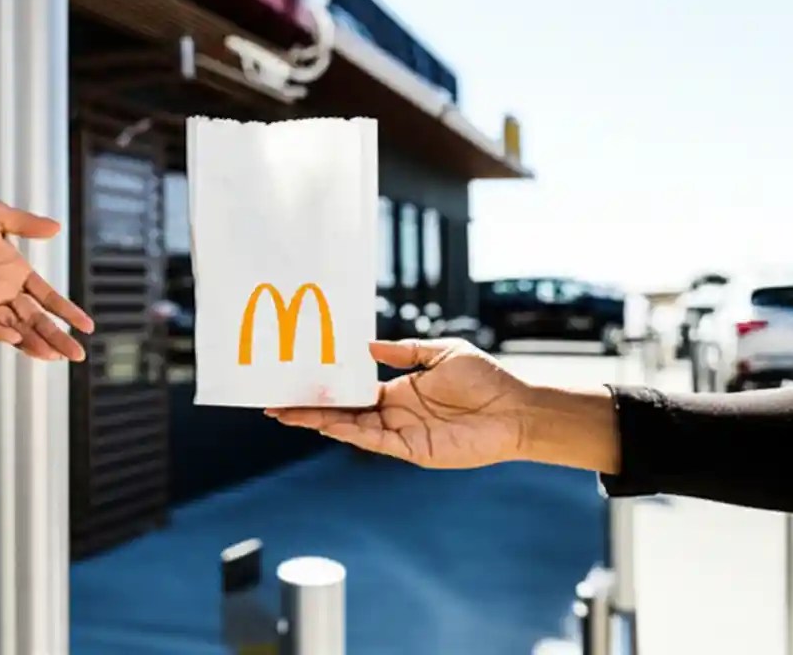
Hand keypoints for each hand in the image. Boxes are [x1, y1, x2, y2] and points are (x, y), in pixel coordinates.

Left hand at [0, 199, 93, 360]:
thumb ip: (25, 223)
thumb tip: (57, 228)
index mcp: (17, 272)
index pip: (48, 298)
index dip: (67, 312)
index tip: (87, 327)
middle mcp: (5, 291)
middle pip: (37, 319)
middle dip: (57, 337)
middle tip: (77, 354)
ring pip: (15, 327)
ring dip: (33, 342)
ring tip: (53, 355)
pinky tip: (15, 339)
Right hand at [267, 339, 530, 467]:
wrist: (517, 408)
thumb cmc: (486, 378)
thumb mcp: (441, 352)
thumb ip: (403, 350)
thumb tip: (367, 344)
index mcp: (398, 391)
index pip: (352, 391)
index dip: (325, 387)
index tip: (297, 379)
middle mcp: (394, 413)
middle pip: (342, 411)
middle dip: (308, 408)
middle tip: (274, 402)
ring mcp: (401, 433)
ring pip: (350, 428)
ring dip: (319, 420)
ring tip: (287, 414)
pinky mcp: (413, 449)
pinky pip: (374, 442)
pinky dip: (349, 433)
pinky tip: (327, 424)